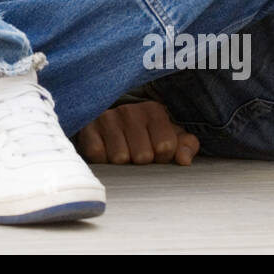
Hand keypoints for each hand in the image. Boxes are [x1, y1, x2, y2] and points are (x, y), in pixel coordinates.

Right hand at [74, 100, 199, 164]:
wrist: (105, 119)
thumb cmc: (143, 133)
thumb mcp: (168, 136)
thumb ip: (185, 146)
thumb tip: (185, 160)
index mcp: (154, 110)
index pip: (166, 146)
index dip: (162, 157)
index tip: (156, 153)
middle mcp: (130, 110)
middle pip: (143, 156)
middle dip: (141, 162)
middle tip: (136, 154)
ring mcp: (107, 118)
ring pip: (120, 158)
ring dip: (122, 162)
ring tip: (122, 153)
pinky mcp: (87, 128)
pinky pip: (99, 155)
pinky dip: (103, 160)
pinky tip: (106, 151)